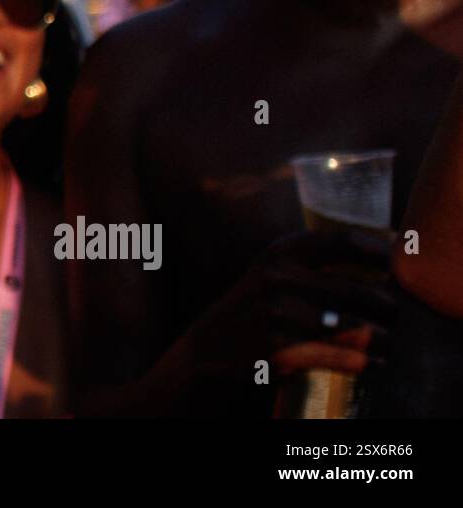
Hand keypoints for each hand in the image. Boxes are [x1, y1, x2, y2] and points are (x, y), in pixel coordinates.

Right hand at [184, 229, 394, 381]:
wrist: (208, 346)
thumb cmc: (255, 307)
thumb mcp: (273, 272)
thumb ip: (315, 263)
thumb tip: (382, 256)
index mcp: (279, 253)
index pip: (341, 242)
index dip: (376, 252)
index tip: (394, 263)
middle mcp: (277, 278)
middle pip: (358, 290)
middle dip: (388, 308)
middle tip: (395, 317)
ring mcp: (277, 316)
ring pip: (356, 329)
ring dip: (381, 340)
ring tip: (388, 344)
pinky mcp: (280, 351)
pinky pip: (340, 357)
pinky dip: (362, 361)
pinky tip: (369, 362)